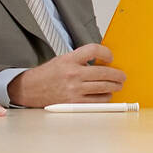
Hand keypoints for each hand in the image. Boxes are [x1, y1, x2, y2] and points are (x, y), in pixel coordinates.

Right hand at [6, 44, 125, 106]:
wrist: (30, 89)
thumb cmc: (47, 74)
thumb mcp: (62, 59)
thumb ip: (81, 59)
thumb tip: (103, 62)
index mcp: (69, 60)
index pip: (94, 50)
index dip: (106, 53)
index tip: (110, 57)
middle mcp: (72, 74)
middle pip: (104, 72)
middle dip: (117, 75)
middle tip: (122, 76)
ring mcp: (74, 89)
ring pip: (104, 87)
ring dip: (115, 86)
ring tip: (117, 85)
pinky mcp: (75, 102)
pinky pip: (97, 101)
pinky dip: (105, 98)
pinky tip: (106, 95)